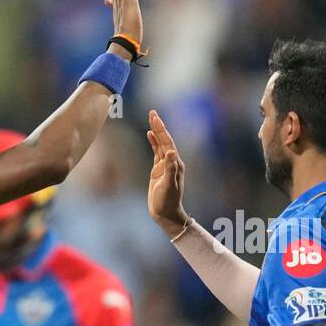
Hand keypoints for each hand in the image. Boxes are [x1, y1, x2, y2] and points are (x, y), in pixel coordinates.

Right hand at [146, 110, 189, 237]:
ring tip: (151, 118)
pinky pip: (156, 152)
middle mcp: (172, 161)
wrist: (166, 213)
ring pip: (160, 144)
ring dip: (156, 131)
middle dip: (158, 126)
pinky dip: (153, 142)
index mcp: (175, 163)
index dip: (161, 129)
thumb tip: (170, 152)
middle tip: (152, 112)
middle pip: (164, 139)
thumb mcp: (168, 185)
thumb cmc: (167, 201)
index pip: (167, 142)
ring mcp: (165, 165)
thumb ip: (170, 169)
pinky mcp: (158, 169)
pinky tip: (150, 134)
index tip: (155, 117)